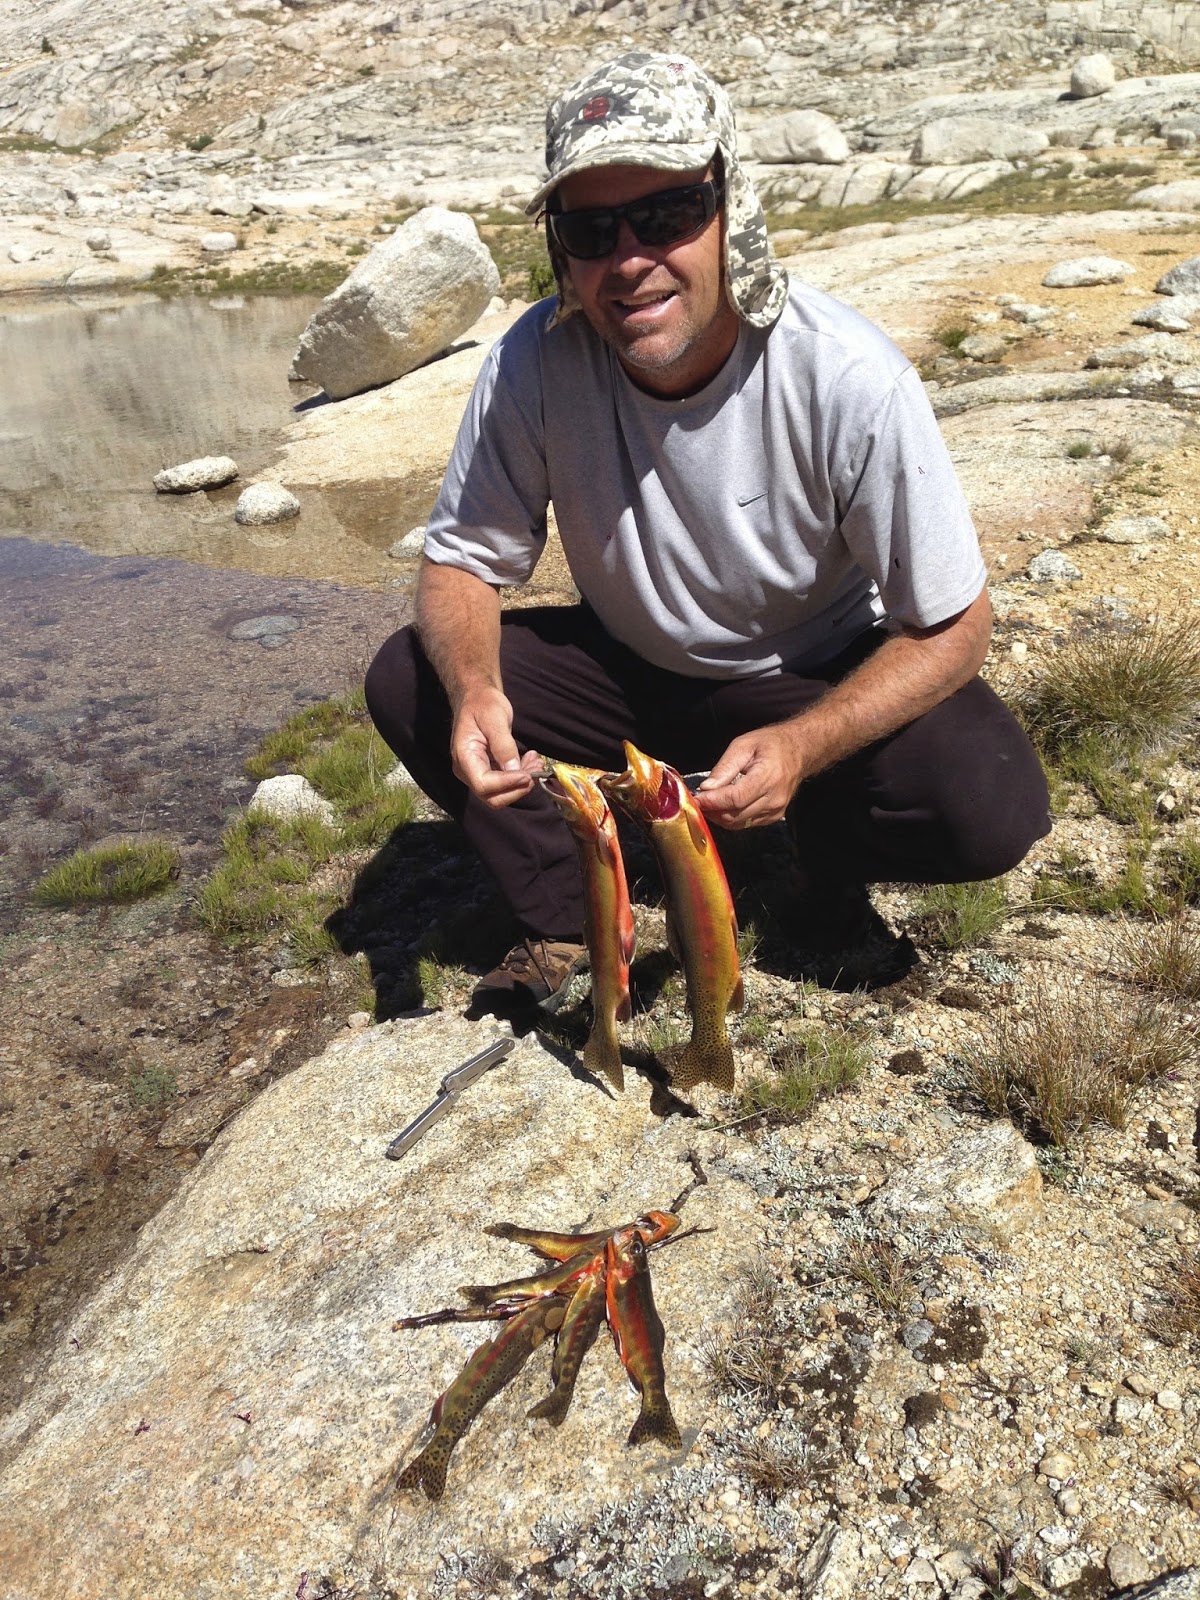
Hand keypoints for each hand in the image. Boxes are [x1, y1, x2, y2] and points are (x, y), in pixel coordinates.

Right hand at [450, 687, 540, 807]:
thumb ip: (504, 745)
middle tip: (536, 771)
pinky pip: (504, 784)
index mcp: (464, 756)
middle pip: (492, 797)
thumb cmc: (483, 704)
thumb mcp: (495, 718)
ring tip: (536, 762)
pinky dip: (520, 777)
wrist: (477, 698)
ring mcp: (476, 773)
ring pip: (501, 794)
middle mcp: (467, 770)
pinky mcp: (487, 771)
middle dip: (517, 788)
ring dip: (522, 783)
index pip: (484, 784)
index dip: (507, 784)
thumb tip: (514, 770)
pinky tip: (530, 761)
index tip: (528, 775)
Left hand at [695, 725, 806, 828]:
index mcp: (768, 777)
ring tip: (708, 802)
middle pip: (735, 814)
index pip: (735, 798)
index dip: (713, 801)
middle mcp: (774, 798)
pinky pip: (746, 824)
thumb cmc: (771, 744)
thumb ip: (724, 767)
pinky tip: (723, 806)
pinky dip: (730, 817)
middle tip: (697, 800)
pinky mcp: (773, 817)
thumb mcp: (743, 745)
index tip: (696, 799)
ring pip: (738, 823)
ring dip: (719, 816)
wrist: (799, 751)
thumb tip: (707, 788)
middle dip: (712, 810)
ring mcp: (775, 810)